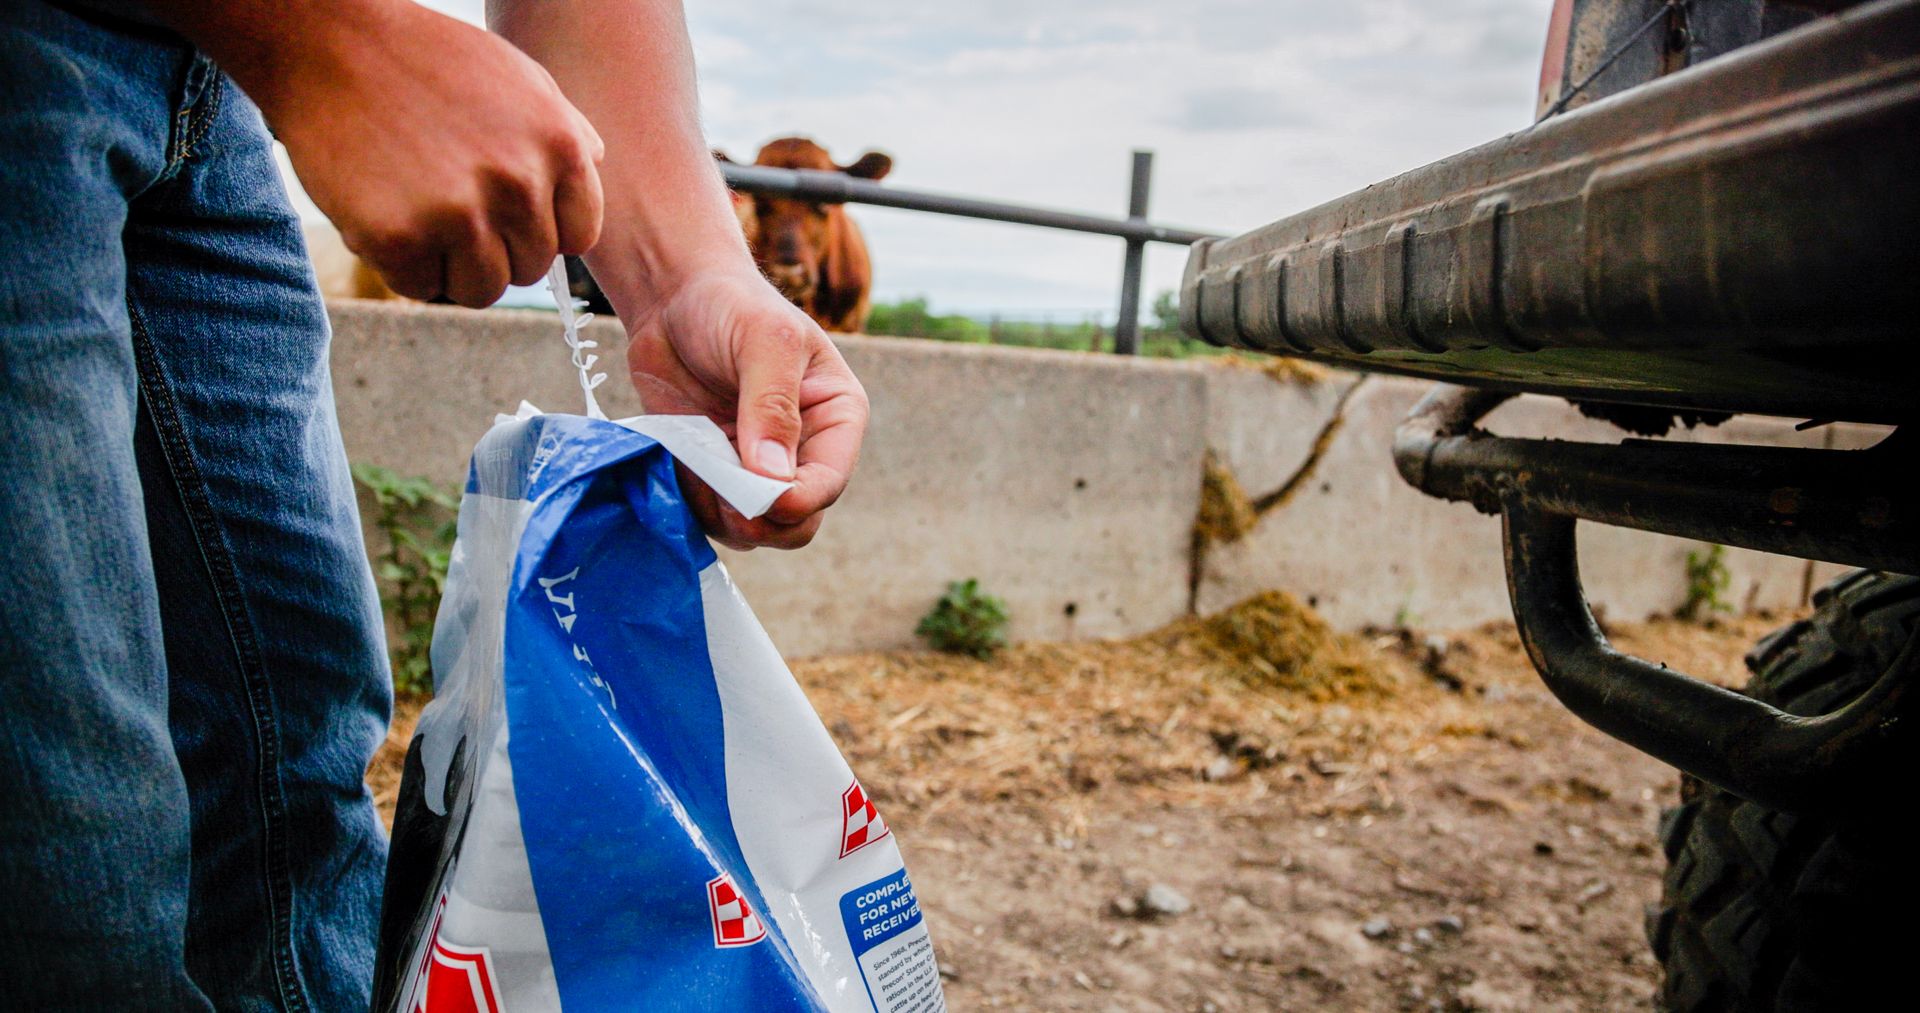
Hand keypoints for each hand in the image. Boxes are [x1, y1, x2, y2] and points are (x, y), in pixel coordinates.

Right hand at [236, 2, 604, 305]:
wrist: (330, 43)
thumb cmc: (428, 61)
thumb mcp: (519, 78)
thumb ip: (565, 129)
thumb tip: (594, 166)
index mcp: (559, 146)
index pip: (577, 236)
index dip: (538, 229)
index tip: (502, 209)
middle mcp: (519, 184)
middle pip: (530, 268)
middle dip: (494, 247)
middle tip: (449, 203)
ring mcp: (459, 215)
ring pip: (483, 290)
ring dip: (451, 265)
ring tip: (421, 213)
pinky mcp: (400, 238)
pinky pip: (420, 287)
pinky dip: (401, 264)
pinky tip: (386, 212)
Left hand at [624, 269, 868, 549]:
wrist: (673, 296)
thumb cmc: (732, 304)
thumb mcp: (764, 341)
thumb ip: (772, 405)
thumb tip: (774, 478)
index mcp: (834, 417)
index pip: (829, 482)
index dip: (799, 501)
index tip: (763, 498)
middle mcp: (802, 450)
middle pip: (798, 521)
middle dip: (763, 521)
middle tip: (725, 499)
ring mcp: (755, 466)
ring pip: (754, 528)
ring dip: (722, 515)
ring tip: (697, 470)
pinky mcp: (714, 472)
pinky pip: (710, 514)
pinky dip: (694, 504)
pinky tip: (680, 466)